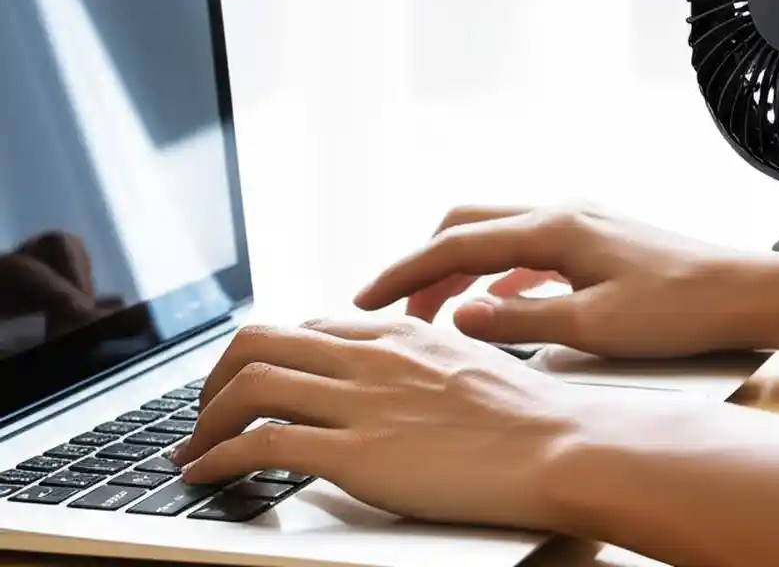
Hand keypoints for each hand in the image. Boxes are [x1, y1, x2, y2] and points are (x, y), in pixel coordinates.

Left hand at [176, 318, 587, 527]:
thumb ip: (432, 364)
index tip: (257, 384)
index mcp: (401, 334)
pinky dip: (218, 458)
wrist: (561, 446)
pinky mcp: (357, 453)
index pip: (310, 327)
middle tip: (208, 411)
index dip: (271, 357)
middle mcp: (372, 356)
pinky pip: (261, 445)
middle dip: (218, 378)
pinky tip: (207, 474)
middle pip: (261, 341)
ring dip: (206, 418)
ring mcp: (361, 401)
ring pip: (249, 383)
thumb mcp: (475, 366)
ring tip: (195, 448)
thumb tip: (414, 379)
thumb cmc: (535, 416)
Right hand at [354, 205, 767, 358]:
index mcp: (554, 229)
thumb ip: (520, 321)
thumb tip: (458, 319)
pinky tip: (498, 307)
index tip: (363, 300)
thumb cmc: (681, 309)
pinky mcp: (598, 240)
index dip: (403, 274)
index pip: (455, 246)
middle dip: (424, 266)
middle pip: (467, 227)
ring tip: (437, 316)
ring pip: (498, 237)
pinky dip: (500, 275)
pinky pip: (530, 251)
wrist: (746, 292)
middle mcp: (562, 214)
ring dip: (461, 272)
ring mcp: (581, 223)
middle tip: (396, 311)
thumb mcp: (593, 327)